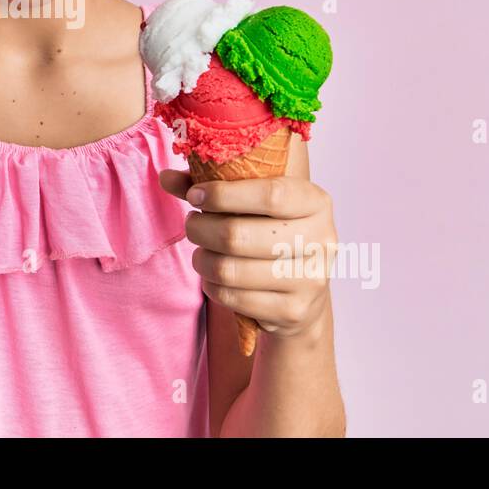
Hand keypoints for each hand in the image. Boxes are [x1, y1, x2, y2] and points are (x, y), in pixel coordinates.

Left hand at [160, 169, 336, 342]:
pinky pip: (233, 297)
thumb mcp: (252, 204)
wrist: (302, 292)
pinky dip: (212, 286)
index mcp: (316, 202)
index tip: (195, 196)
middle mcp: (322, 240)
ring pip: (230, 269)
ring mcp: (310, 279)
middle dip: (201, 229)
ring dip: (202, 260)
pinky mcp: (293, 310)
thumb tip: (167, 177)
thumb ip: (213, 187)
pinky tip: (215, 277)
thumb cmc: (271, 234)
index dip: (224, 194)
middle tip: (192, 225)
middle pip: (238, 234)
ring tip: (201, 252)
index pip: (270, 194)